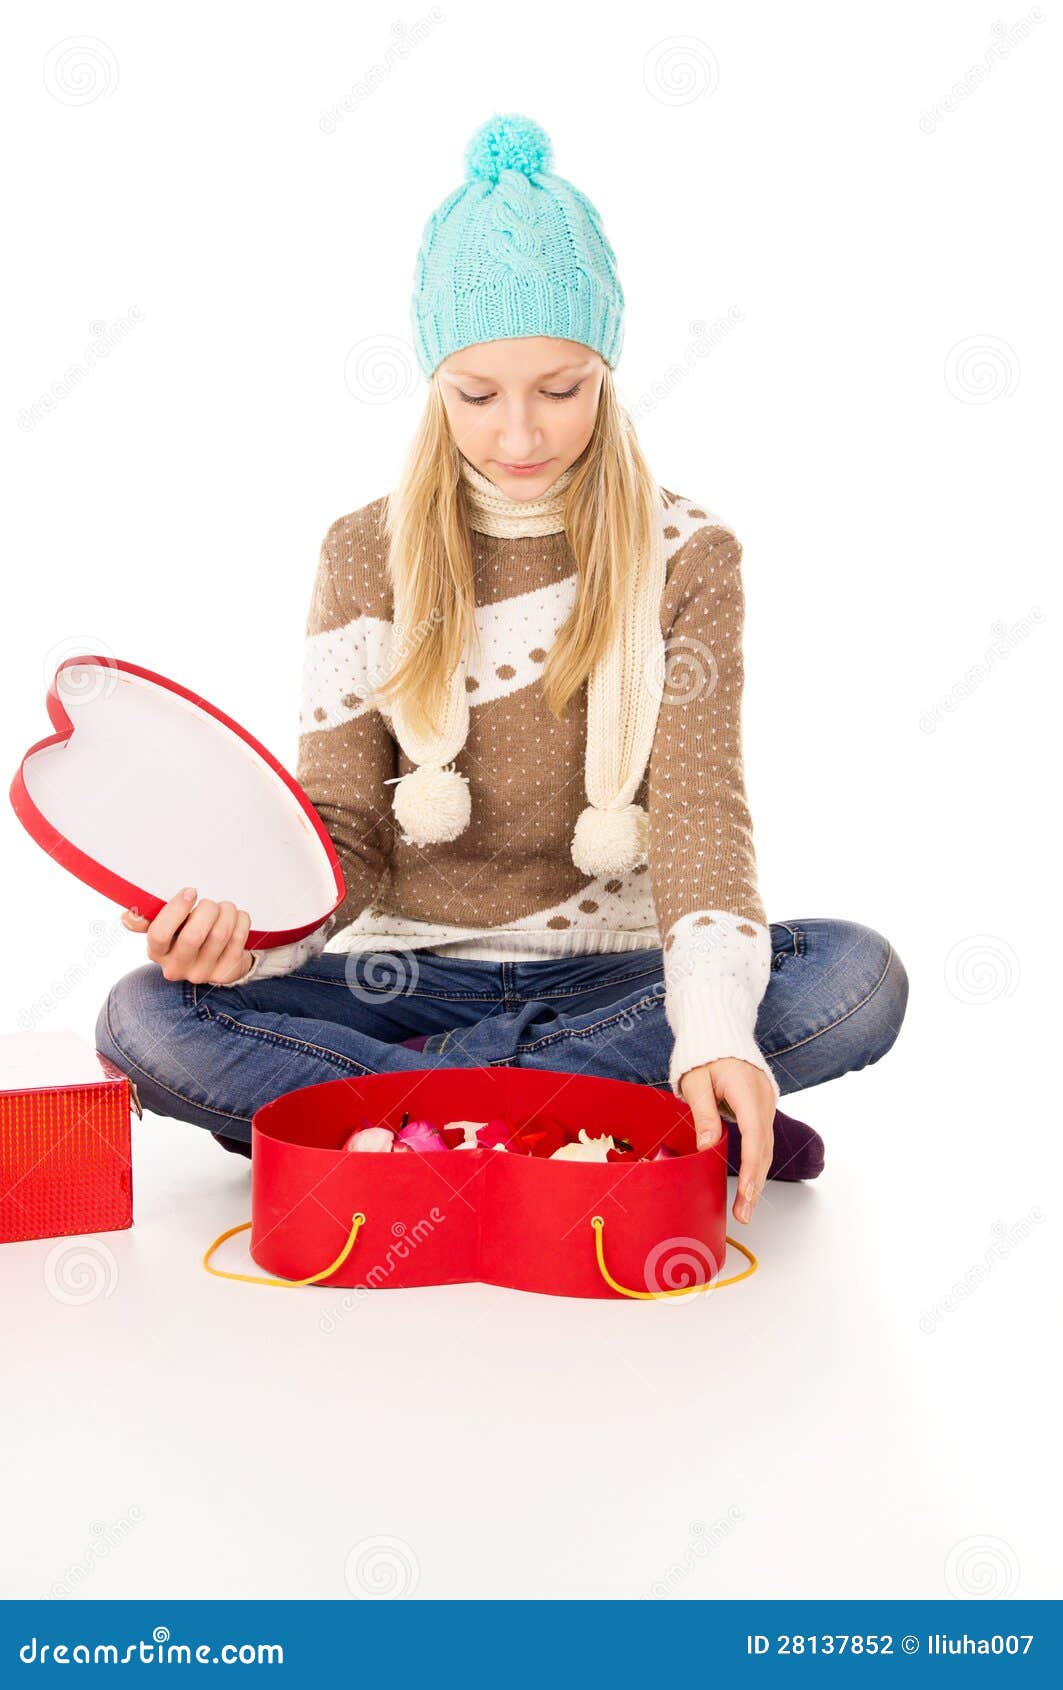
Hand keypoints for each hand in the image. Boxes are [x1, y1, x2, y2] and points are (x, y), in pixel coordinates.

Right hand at [121, 887, 254, 985]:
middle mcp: (176, 968)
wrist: (215, 958)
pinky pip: (237, 940)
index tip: (190, 892)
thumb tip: (128, 918)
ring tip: (225, 907)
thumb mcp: (166, 926)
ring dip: (226, 912)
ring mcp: (201, 974)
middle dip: (207, 910)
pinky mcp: (224, 973)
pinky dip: (241, 921)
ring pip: (219, 935)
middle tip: (210, 903)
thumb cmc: (185, 933)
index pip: (159, 934)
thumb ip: (148, 919)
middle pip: (193, 936)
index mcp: (157, 952)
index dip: (176, 910)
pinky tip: (237, 917)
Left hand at [680, 1057, 775, 1225]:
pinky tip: (749, 1186)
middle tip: (744, 1214)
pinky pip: (762, 1141)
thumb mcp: (696, 1082)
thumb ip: (703, 1114)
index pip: (753, 1135)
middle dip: (755, 1184)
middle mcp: (763, 1099)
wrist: (720, 1036)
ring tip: (745, 1209)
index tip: (746, 1193)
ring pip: (766, 1148)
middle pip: (763, 1148)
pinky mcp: (762, 1110)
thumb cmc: (703, 1057)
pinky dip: (757, 1165)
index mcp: (747, 1089)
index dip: (750, 1167)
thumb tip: (706, 1148)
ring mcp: (766, 1105)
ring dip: (757, 1179)